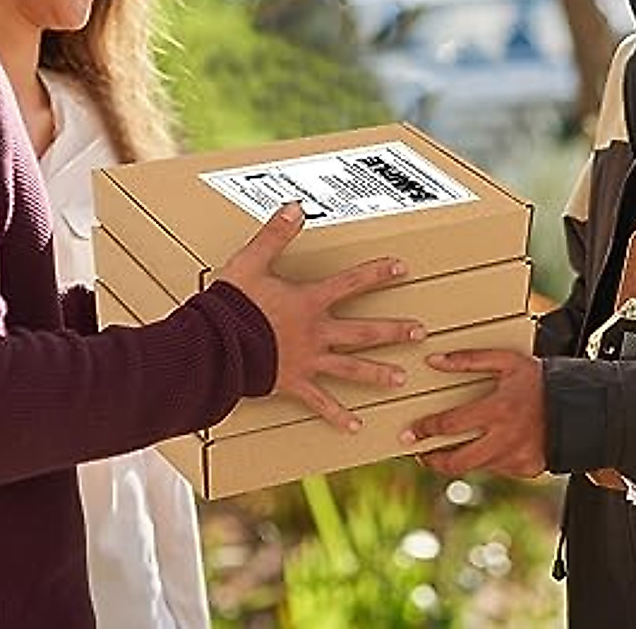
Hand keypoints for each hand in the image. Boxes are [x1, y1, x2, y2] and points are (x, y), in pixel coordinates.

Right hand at [216, 202, 424, 431]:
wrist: (215, 346)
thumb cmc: (231, 306)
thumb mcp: (252, 262)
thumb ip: (275, 234)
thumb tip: (294, 208)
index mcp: (308, 302)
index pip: (351, 283)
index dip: (377, 273)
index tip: (402, 268)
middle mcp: (315, 332)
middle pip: (362, 332)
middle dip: (393, 331)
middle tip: (420, 332)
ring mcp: (306, 360)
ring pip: (350, 369)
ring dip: (377, 373)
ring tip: (401, 379)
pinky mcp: (292, 383)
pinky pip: (319, 402)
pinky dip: (337, 415)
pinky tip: (354, 426)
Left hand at [400, 348, 545, 478]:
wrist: (582, 407)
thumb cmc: (541, 380)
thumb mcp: (507, 361)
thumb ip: (469, 360)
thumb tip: (435, 360)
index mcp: (497, 411)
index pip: (450, 425)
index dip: (426, 429)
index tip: (411, 431)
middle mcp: (504, 440)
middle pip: (458, 462)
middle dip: (433, 460)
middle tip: (420, 453)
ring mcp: (515, 458)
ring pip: (476, 467)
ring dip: (459, 459)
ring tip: (447, 448)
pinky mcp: (525, 470)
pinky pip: (497, 468)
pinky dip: (486, 458)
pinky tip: (485, 444)